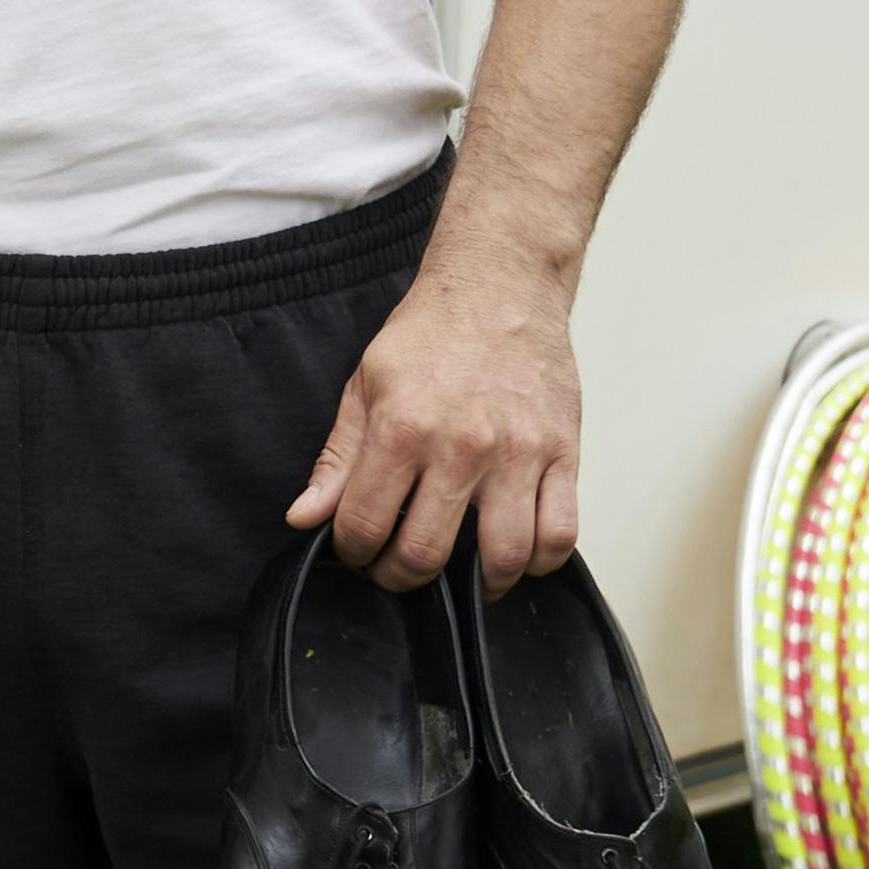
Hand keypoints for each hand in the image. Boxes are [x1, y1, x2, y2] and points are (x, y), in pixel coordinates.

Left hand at [289, 245, 581, 591]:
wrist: (501, 284)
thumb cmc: (431, 333)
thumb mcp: (365, 385)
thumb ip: (337, 458)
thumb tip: (304, 519)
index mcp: (402, 427)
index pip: (364, 525)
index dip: (353, 552)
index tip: (358, 550)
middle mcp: (462, 445)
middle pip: (426, 554)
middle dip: (401, 577)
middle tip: (399, 569)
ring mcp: (519, 452)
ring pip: (502, 557)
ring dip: (476, 584)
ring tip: (463, 575)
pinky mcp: (565, 452)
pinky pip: (560, 534)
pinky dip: (539, 561)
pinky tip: (517, 554)